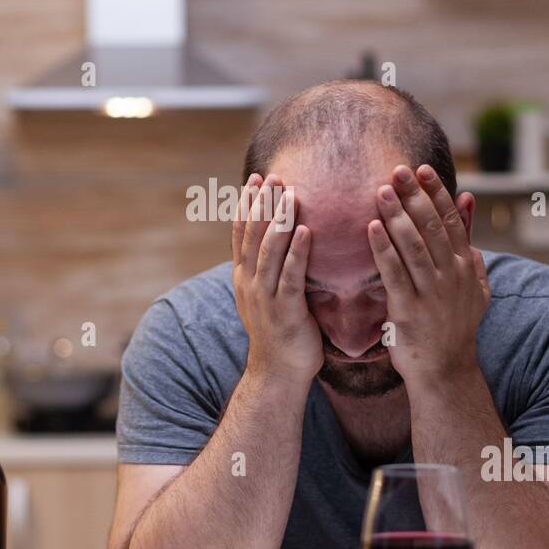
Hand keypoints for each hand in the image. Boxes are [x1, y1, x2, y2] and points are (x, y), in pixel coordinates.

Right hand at [232, 173, 323, 385]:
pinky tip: (306, 230)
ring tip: (289, 194)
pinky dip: (298, 251)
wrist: (277, 373)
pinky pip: (291, 275)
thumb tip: (278, 245)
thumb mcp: (267, 297)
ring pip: (269, 250)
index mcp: (244, 278)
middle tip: (272, 176)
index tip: (255, 180)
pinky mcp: (285, 310)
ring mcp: (265, 296)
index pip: (241, 234)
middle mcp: (249, 283)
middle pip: (253, 235)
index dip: (248, 205)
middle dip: (263, 204)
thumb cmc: (279, 333)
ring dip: (280, 220)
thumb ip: (269, 271)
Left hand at [367, 164, 489, 388]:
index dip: (436, 193)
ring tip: (381, 191)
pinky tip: (371, 228)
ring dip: (396, 215)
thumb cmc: (454, 325)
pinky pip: (394, 272)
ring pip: (413, 245)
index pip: (450, 221)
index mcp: (464, 266)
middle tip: (396, 170)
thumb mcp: (474, 286)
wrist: (445, 371)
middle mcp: (451, 276)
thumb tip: (467, 204)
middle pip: (431, 227)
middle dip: (413, 196)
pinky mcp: (409, 310)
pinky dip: (383, 248)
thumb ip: (469, 245)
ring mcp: (431, 293)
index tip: (421, 169)